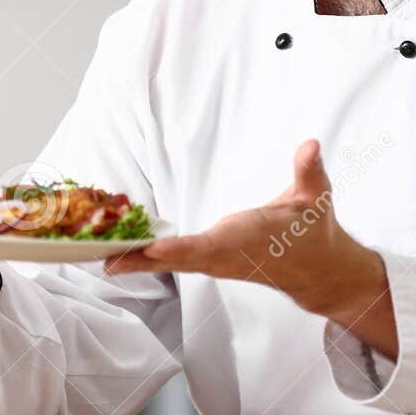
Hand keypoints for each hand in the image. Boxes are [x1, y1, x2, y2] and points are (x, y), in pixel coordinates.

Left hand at [106, 139, 398, 357]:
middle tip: (104, 259)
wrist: (317, 269)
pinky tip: (118, 255)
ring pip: (170, 264)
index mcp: (248, 239)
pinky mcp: (210, 261)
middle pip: (178, 260)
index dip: (183, 249)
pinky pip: (173, 261)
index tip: (155, 250)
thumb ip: (309, 169)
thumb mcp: (316, 198)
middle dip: (143, 259)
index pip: (211, 246)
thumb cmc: (312, 231)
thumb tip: (311, 145)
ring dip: (135, 260)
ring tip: (99, 257)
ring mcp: (216, 263)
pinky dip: (145, 258)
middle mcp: (226, 256)